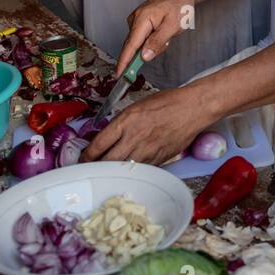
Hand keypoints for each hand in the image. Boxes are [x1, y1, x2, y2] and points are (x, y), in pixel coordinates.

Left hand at [82, 89, 203, 164]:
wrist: (192, 108)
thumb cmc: (167, 102)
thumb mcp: (137, 106)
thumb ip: (121, 123)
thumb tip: (108, 137)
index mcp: (126, 121)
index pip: (98, 144)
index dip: (86, 155)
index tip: (82, 159)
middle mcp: (134, 138)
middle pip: (106, 161)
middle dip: (95, 167)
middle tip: (90, 169)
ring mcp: (147, 151)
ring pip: (122, 169)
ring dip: (112, 171)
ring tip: (105, 172)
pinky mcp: (158, 160)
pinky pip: (139, 170)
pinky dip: (131, 171)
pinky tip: (128, 169)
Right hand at [116, 0, 195, 77]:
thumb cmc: (179, 6)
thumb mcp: (172, 26)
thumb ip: (157, 42)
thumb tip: (144, 57)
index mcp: (142, 19)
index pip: (130, 45)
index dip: (124, 62)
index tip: (119, 75)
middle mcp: (135, 19)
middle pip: (133, 46)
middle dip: (146, 53)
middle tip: (165, 43)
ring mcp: (136, 20)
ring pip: (140, 44)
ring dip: (153, 45)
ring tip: (168, 33)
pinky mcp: (140, 22)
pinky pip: (143, 38)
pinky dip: (153, 40)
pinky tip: (163, 33)